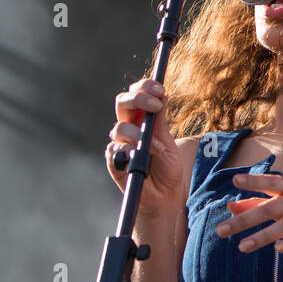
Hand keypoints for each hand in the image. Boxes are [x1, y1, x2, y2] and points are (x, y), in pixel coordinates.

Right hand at [106, 77, 183, 217]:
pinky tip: (142, 157)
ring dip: (140, 134)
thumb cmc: (168, 166)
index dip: (145, 87)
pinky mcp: (113, 160)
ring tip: (158, 148)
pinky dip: (130, 151)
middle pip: (122, 102)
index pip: (137, 94)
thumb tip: (162, 95)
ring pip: (120, 126)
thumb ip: (161, 121)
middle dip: (138, 98)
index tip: (160, 89)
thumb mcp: (168, 141)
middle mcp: (128, 127)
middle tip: (156, 106)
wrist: (165, 194)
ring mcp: (119, 143)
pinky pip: (115, 149)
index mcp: (141, 118)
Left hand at [219, 173, 282, 255]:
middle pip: (271, 208)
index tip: (234, 180)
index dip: (254, 181)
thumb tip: (231, 206)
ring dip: (263, 236)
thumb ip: (260, 204)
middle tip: (222, 230)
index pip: (271, 182)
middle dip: (245, 220)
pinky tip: (278, 249)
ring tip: (242, 246)